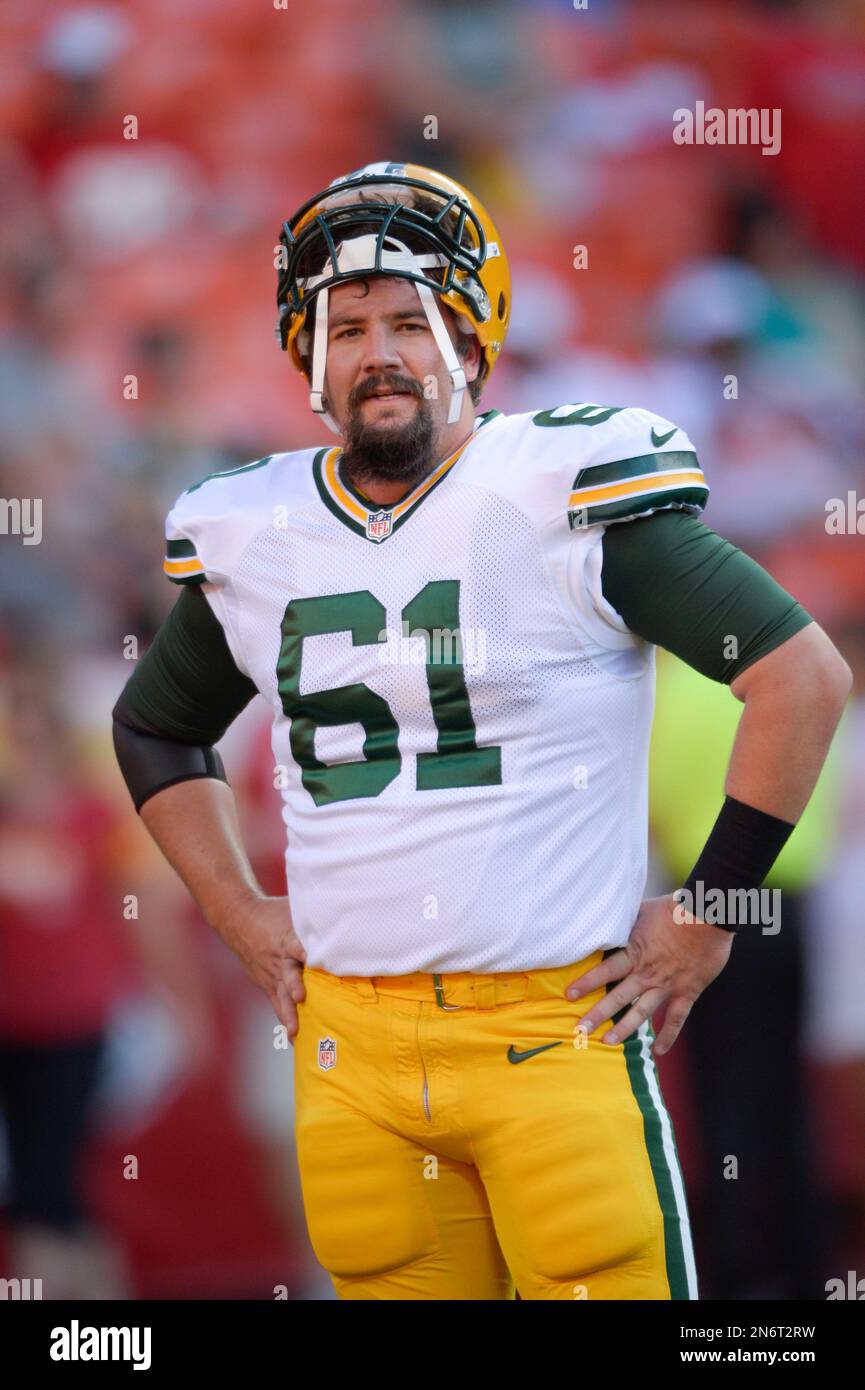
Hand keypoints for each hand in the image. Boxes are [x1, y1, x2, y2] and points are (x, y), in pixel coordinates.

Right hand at [215, 895, 306, 1041]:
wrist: (239, 920)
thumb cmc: (273, 913)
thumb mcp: (292, 908)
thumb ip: (315, 915)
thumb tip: (345, 909)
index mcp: (286, 938)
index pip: (296, 944)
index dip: (304, 950)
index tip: (314, 956)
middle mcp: (279, 959)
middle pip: (287, 974)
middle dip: (294, 986)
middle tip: (301, 996)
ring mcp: (272, 974)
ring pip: (281, 996)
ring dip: (289, 1013)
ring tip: (296, 1032)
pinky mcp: (267, 984)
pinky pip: (277, 1004)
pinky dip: (285, 1020)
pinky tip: (294, 1038)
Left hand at [564, 893, 733, 1053]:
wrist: (708, 915)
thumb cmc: (674, 908)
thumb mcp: (641, 910)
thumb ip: (624, 921)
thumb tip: (605, 916)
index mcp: (635, 952)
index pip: (605, 970)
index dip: (586, 983)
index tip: (569, 995)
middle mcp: (648, 972)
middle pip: (618, 996)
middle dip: (598, 1014)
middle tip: (580, 1029)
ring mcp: (667, 984)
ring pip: (642, 1011)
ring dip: (625, 1028)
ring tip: (607, 1042)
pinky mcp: (687, 991)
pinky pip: (676, 1018)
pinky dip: (668, 1035)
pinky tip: (659, 1051)